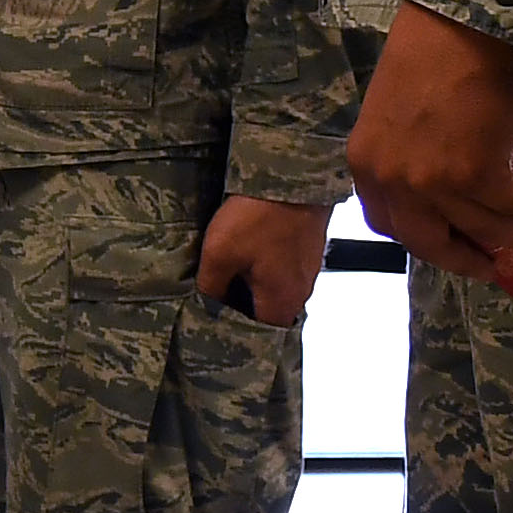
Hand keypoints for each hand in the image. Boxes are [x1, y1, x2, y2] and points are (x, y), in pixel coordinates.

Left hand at [195, 195, 327, 325]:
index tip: (212, 327)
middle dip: (241, 311)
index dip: (235, 334)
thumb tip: (205, 307)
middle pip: (268, 315)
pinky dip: (262, 269)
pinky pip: (281, 270)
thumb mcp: (220, 255)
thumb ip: (211, 288)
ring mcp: (307, 269)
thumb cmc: (257, 217)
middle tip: (213, 304)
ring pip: (274, 291)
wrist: (292, 175)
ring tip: (223, 280)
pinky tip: (244, 257)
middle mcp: (301, 292)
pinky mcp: (307, 249)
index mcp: (282, 302)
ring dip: (251, 288)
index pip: (259, 337)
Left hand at [345, 1, 512, 279]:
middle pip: (429, 242)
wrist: (452, 26)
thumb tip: (440, 180)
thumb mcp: (394, 117)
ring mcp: (431, 182)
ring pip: (479, 228)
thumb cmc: (425, 59)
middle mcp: (391, 182)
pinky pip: (508, 203)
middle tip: (494, 267)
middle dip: (466, 260)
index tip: (449, 246)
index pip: (388, 224)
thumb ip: (405, 155)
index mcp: (365, 167)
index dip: (422, 240)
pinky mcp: (473, 173)